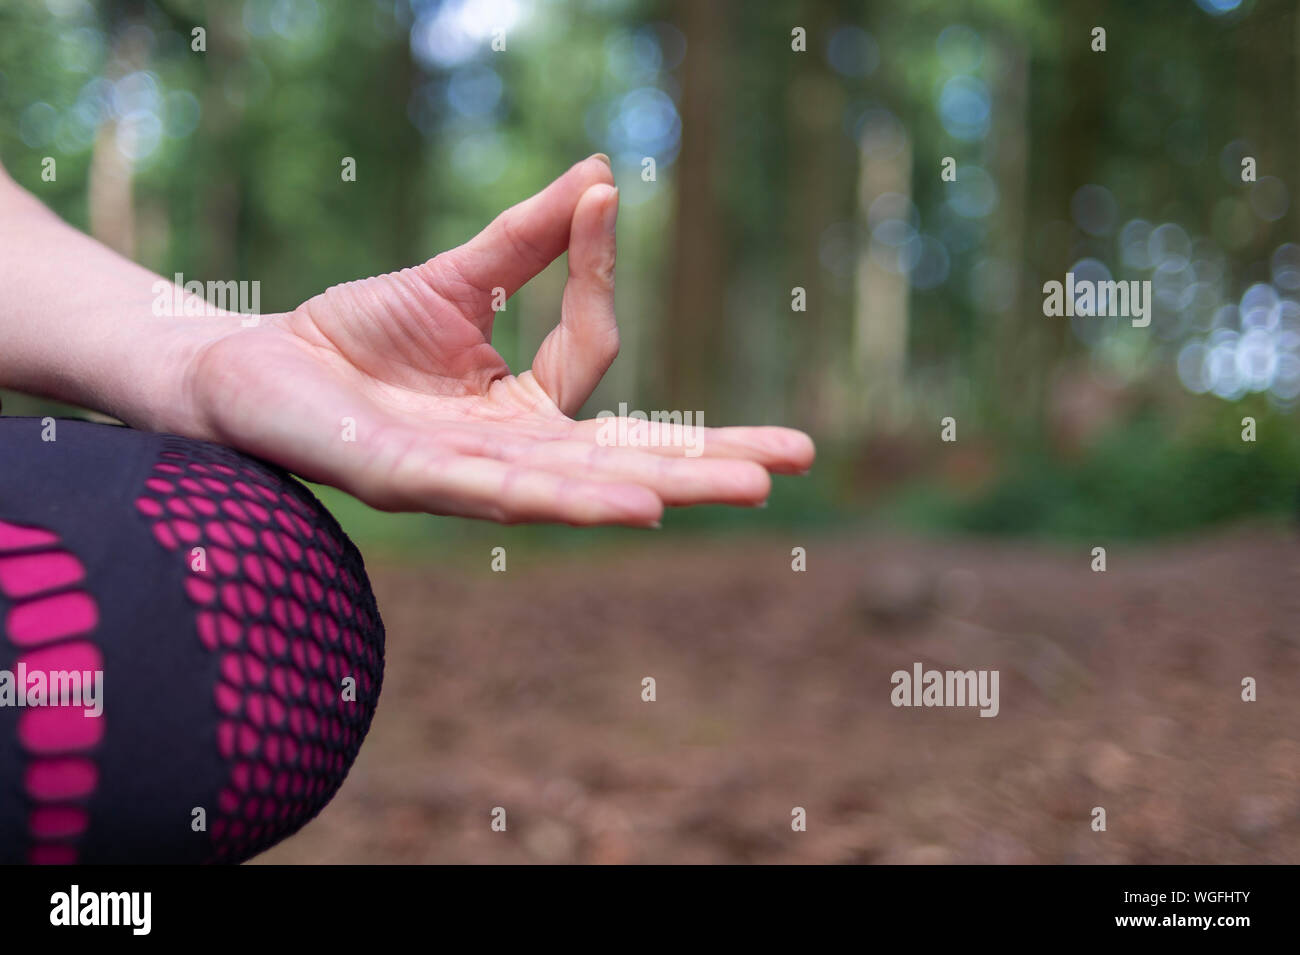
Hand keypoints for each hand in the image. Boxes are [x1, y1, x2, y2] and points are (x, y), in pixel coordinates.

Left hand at [181, 157, 813, 525]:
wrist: (247, 366)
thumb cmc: (352, 336)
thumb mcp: (457, 277)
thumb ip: (529, 239)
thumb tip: (602, 176)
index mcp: (521, 412)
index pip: (593, 352)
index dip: (600, 274)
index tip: (603, 198)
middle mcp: (509, 455)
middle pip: (625, 459)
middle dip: (709, 461)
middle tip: (793, 464)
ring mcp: (466, 478)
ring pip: (581, 487)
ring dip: (664, 487)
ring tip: (744, 489)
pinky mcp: (413, 484)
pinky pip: (505, 495)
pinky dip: (572, 500)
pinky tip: (634, 507)